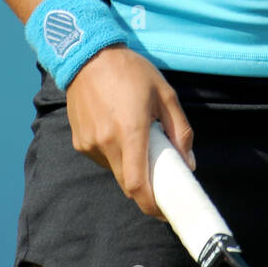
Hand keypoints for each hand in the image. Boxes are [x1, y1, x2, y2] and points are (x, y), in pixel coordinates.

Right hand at [66, 45, 195, 220]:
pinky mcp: (79, 141)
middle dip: (145, 187)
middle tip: (160, 176)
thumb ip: (180, 130)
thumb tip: (188, 162)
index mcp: (130, 132)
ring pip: (115, 170)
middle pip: (127, 183)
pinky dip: (115, 154)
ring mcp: (89, 144)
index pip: (137, 185)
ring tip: (138, 139)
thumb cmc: (131, 71)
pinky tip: (118, 129)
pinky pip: (102, 158)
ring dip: (130, 167)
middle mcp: (106, 143)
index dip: (151, 204)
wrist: (88, 55)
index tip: (164, 210)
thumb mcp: (165, 93)